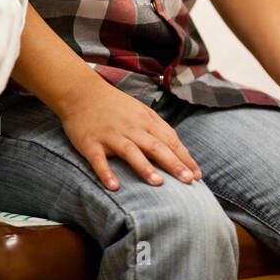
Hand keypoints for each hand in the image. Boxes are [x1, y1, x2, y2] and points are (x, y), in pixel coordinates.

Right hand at [54, 76, 202, 190]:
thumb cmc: (116, 106)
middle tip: (188, 181)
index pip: (170, 141)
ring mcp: (111, 135)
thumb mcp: (141, 112)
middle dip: (173, 164)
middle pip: (156, 146)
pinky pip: (99, 160)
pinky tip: (114, 187)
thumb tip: (179, 149)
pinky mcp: (91, 143)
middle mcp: (131, 128)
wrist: (82, 92)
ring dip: (144, 167)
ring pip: (131, 152)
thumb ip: (159, 129)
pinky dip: (106, 173)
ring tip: (158, 183)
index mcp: (146, 121)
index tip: (197, 175)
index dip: (184, 158)